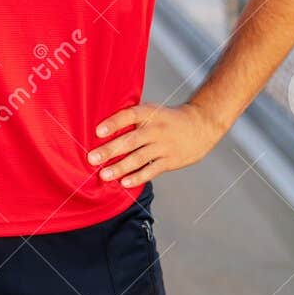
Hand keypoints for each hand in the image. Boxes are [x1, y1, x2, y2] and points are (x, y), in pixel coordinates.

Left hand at [86, 101, 225, 187]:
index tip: (98, 132)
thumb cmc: (167, 119)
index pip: (129, 115)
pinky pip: (152, 170)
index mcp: (150, 113)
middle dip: (110, 150)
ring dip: (120, 167)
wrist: (201, 125)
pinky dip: (138, 177)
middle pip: (131, 140)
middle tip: (92, 158)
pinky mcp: (170, 160)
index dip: (114, 123)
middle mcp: (156, 129)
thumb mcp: (153, 111)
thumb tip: (102, 130)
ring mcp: (164, 146)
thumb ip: (132, 119)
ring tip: (104, 175)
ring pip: (139, 158)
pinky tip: (125, 182)